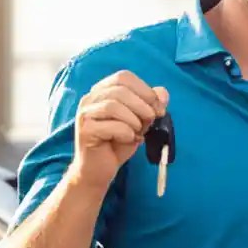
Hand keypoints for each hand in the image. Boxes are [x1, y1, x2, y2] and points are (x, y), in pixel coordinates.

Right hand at [70, 70, 169, 191]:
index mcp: (102, 91)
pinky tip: (128, 140)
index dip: (145, 90)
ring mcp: (85, 114)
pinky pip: (111, 125)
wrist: (99, 170)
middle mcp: (90, 98)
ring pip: (114, 105)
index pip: (124, 77)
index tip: (159, 107)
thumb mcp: (139, 122)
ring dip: (134, 120)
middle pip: (120, 90)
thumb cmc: (117, 143)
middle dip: (142, 106)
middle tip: (151, 121)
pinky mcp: (85, 130)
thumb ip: (150, 105)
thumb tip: (163, 93)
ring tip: (137, 132)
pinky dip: (126, 133)